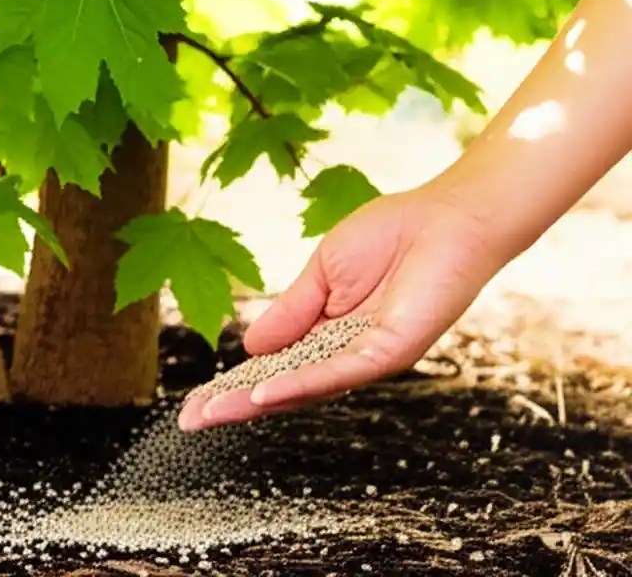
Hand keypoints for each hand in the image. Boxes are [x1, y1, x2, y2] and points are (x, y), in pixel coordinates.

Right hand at [178, 180, 509, 431]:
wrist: (448, 218)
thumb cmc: (394, 235)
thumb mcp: (323, 272)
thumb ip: (290, 312)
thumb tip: (250, 347)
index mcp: (328, 333)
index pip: (272, 367)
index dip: (232, 384)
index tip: (195, 403)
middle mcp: (346, 354)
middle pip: (280, 387)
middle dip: (234, 404)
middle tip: (191, 421)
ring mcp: (367, 357)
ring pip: (302, 387)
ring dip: (255, 402)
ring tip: (214, 413)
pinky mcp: (388, 351)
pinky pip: (335, 373)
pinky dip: (297, 384)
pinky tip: (263, 393)